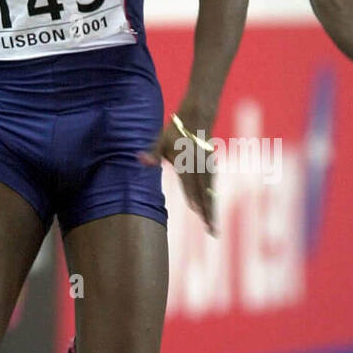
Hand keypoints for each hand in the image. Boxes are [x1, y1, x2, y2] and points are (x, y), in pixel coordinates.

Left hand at [139, 114, 216, 234]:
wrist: (196, 121)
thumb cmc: (174, 134)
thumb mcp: (160, 142)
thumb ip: (152, 154)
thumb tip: (139, 159)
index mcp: (187, 164)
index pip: (190, 186)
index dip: (194, 200)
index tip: (199, 215)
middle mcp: (200, 168)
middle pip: (204, 194)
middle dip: (208, 213)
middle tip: (212, 231)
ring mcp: (208, 169)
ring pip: (210, 193)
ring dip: (211, 210)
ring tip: (213, 228)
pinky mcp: (212, 169)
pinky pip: (212, 188)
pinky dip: (212, 200)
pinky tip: (211, 211)